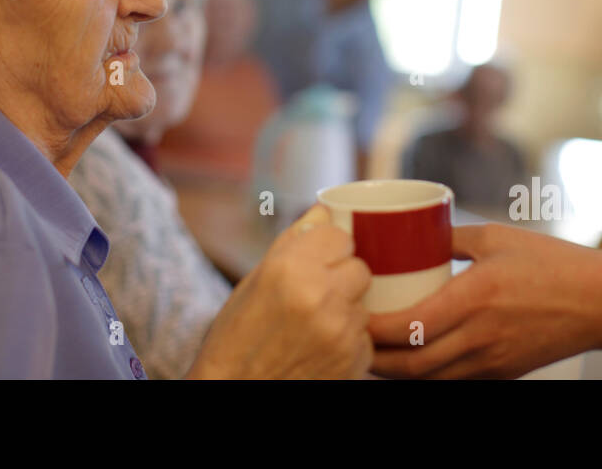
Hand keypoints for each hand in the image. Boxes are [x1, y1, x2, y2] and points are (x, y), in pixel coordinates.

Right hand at [189, 204, 372, 377]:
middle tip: (316, 293)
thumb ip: (293, 241)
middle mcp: (320, 296)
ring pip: (364, 302)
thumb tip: (325, 210)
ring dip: (346, 308)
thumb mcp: (254, 280)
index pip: (338, 235)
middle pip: (359, 267)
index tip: (317, 258)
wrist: (235, 391)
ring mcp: (340, 331)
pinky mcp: (354, 360)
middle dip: (342, 277)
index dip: (328, 246)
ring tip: (314, 324)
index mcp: (290, 268)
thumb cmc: (237, 335)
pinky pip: (365, 335)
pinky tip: (320, 347)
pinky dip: (349, 339)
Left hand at [367, 222, 601, 378]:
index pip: (411, 327)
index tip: (355, 316)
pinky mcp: (502, 372)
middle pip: (412, 365)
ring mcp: (491, 360)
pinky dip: (426, 377)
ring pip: (429, 380)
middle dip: (375, 360)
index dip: (375, 329)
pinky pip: (454, 381)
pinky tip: (412, 362)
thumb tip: (416, 233)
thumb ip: (451, 237)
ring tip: (373, 354)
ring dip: (396, 372)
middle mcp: (479, 336)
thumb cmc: (552, 263)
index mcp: (474, 298)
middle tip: (352, 341)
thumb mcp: (495, 238)